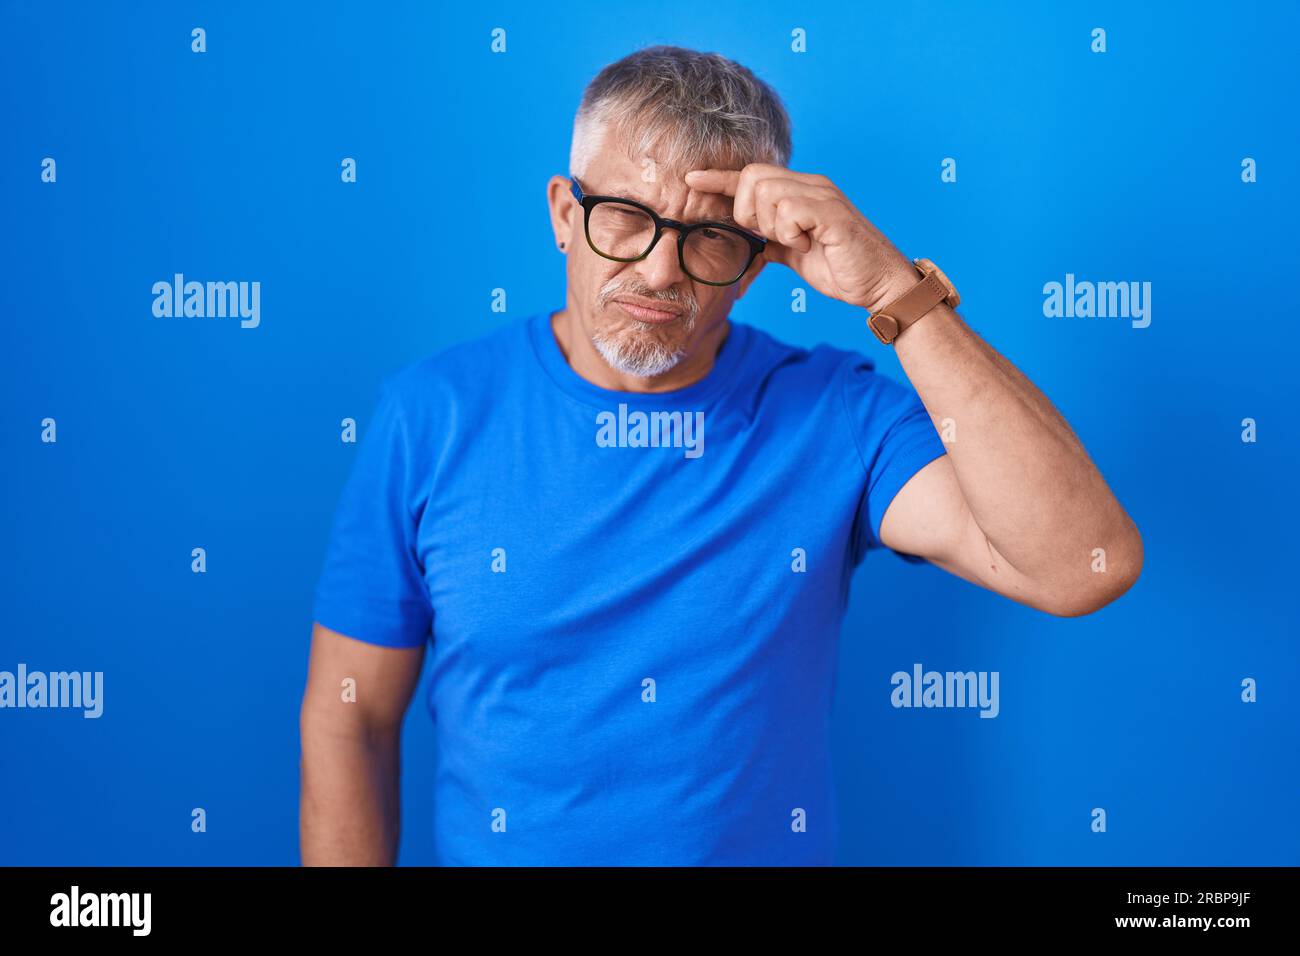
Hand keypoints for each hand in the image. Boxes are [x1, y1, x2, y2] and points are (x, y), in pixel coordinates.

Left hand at [684, 164, 915, 313]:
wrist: (879, 285)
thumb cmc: (841, 269)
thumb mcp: (796, 255)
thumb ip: (774, 243)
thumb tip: (751, 245)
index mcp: (801, 192)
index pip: (751, 175)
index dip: (719, 178)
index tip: (691, 180)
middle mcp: (811, 185)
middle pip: (752, 178)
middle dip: (748, 212)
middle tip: (772, 237)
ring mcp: (822, 196)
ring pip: (767, 192)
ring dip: (772, 225)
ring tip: (797, 242)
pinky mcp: (832, 212)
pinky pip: (789, 210)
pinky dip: (790, 232)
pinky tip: (808, 244)